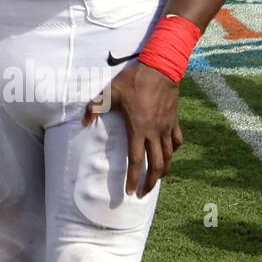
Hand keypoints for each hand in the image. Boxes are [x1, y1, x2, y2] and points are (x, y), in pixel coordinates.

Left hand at [83, 62, 181, 196]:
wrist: (160, 68)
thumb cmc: (133, 81)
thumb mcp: (110, 92)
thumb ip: (95, 107)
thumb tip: (84, 121)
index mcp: (138, 129)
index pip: (136, 160)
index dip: (133, 178)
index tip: (130, 191)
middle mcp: (155, 132)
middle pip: (156, 165)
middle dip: (150, 182)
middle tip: (144, 193)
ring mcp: (166, 127)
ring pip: (169, 156)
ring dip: (164, 170)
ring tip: (157, 179)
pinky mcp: (174, 120)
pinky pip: (177, 140)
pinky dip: (174, 150)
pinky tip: (170, 153)